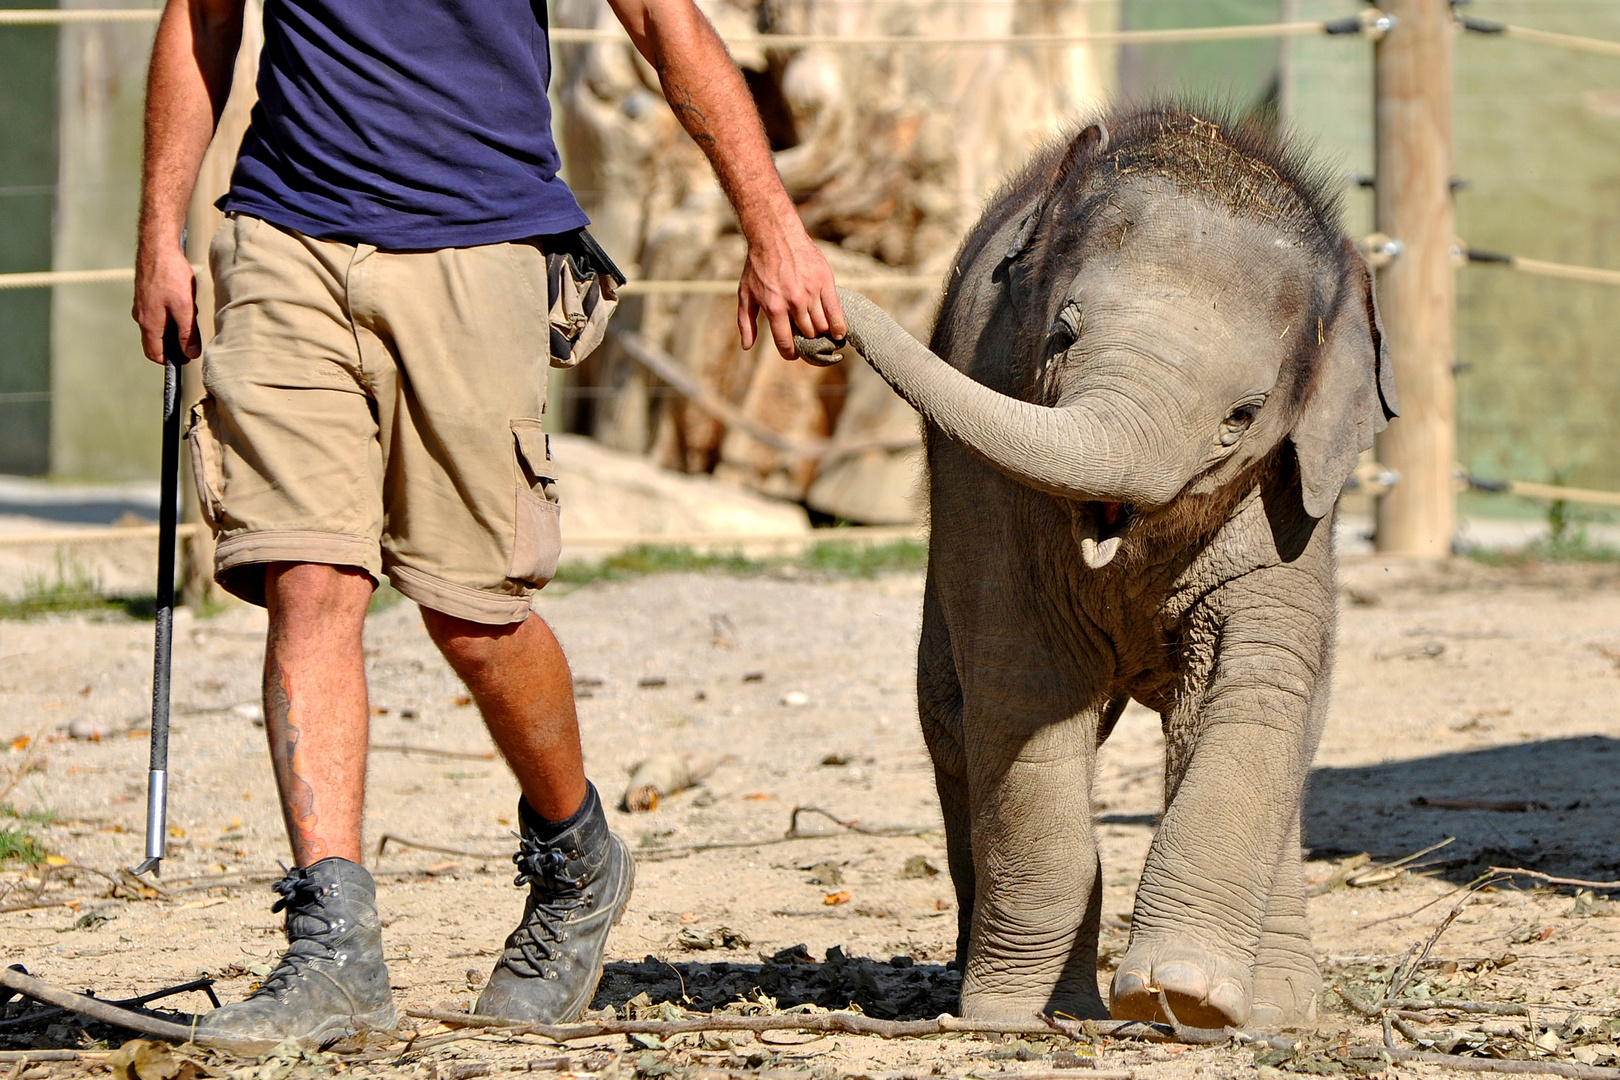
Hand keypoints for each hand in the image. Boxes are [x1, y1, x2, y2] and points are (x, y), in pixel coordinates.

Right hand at [132, 238, 200, 363]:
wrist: (157, 247)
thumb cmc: (170, 275)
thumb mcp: (185, 308)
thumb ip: (188, 333)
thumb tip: (191, 354)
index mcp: (148, 324)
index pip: (154, 353)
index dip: (171, 360)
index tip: (187, 359)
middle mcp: (141, 317)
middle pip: (155, 342)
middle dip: (173, 346)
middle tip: (192, 341)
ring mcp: (141, 305)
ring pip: (157, 327)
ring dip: (172, 330)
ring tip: (190, 319)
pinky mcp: (145, 295)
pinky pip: (156, 314)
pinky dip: (169, 317)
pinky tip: (182, 306)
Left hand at [737, 229, 846, 360]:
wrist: (775, 236)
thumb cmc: (758, 266)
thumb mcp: (745, 294)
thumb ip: (745, 322)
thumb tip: (746, 346)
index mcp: (774, 308)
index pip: (786, 343)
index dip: (790, 353)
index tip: (793, 354)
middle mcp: (794, 302)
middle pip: (807, 334)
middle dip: (807, 340)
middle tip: (808, 339)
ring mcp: (811, 292)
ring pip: (822, 326)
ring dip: (822, 334)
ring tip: (822, 336)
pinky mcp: (825, 282)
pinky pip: (835, 311)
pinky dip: (839, 325)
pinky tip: (839, 333)